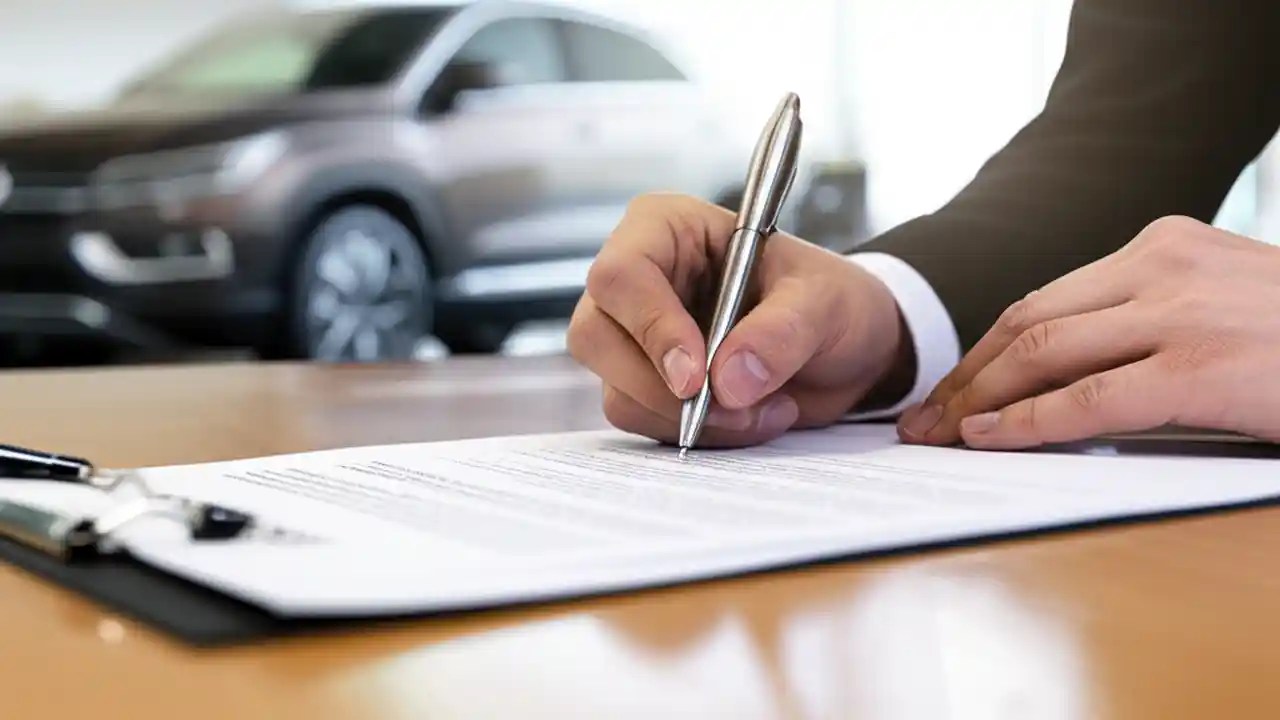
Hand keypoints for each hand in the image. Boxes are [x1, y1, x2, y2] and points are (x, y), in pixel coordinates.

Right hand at [568, 193, 908, 446]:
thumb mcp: (825, 302)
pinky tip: (750, 418)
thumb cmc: (830, 301)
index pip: (622, 274)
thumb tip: (727, 381)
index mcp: (666, 229)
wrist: (846, 352)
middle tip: (733, 407)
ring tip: (766, 408)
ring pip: (618, 390)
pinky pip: (644, 422)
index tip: (696, 377)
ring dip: (692, 418)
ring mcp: (633, 338)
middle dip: (662, 387)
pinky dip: (699, 434)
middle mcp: (636, 280)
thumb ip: (781, 332)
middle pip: (596, 337)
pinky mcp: (644, 386)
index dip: (651, 326)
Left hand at [899, 216, 1279, 448]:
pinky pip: (1087, 399)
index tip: (950, 389)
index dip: (985, 350)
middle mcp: (1163, 267)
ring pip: (1042, 353)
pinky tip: (987, 440)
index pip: (1045, 300)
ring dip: (977, 399)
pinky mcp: (1202, 368)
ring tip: (938, 436)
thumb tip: (1064, 373)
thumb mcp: (1222, 304)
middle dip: (966, 375)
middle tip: (924, 420)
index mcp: (1163, 246)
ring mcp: (1182, 314)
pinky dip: (1026, 423)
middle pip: (1028, 322)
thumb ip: (1149, 320)